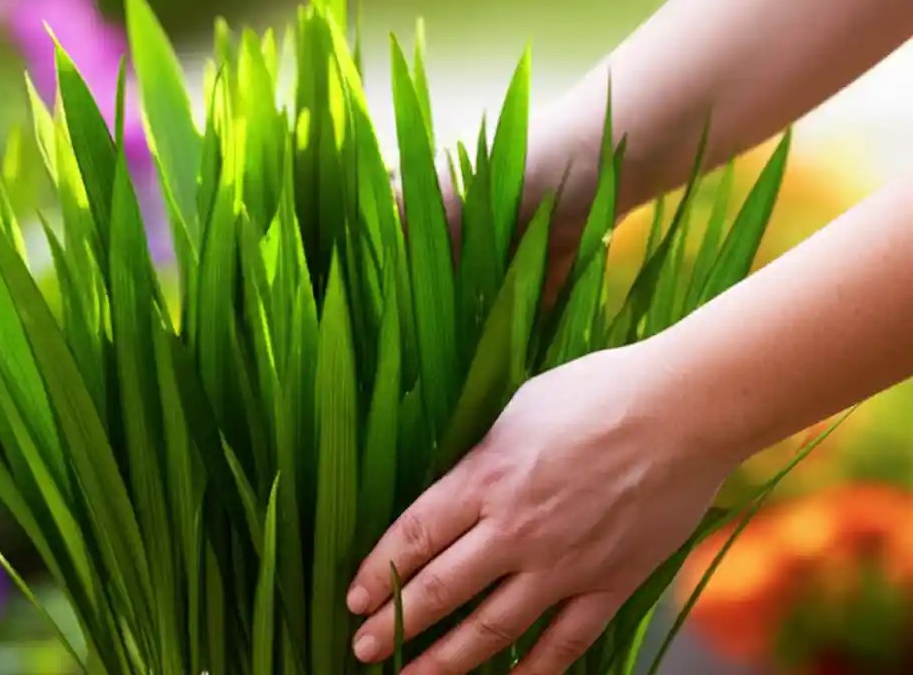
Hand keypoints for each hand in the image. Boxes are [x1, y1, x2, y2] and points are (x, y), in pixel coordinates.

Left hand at [347, 344, 737, 673]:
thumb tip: (458, 485)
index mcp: (485, 478)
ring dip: (446, 660)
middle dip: (396, 625)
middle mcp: (516, 529)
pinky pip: (565, 641)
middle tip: (363, 649)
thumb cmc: (598, 392)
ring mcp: (564, 563)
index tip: (355, 599)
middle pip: (441, 590)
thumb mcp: (516, 409)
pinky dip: (534, 670)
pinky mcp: (610, 582)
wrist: (684, 409)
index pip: (413, 538)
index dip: (378, 574)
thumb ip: (483, 458)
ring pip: (492, 628)